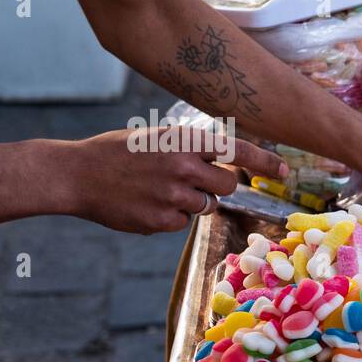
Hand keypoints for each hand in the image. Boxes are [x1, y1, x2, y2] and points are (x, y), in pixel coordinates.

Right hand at [65, 126, 287, 233]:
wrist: (75, 174)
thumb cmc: (119, 153)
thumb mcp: (158, 138)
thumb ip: (193, 150)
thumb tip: (230, 166)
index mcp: (183, 140)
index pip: (238, 152)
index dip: (265, 162)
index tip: (285, 171)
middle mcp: (183, 167)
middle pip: (227, 186)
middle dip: (217, 185)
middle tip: (190, 179)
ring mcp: (172, 196)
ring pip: (206, 206)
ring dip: (192, 201)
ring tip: (159, 189)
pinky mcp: (161, 221)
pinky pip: (183, 223)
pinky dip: (171, 217)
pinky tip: (146, 204)